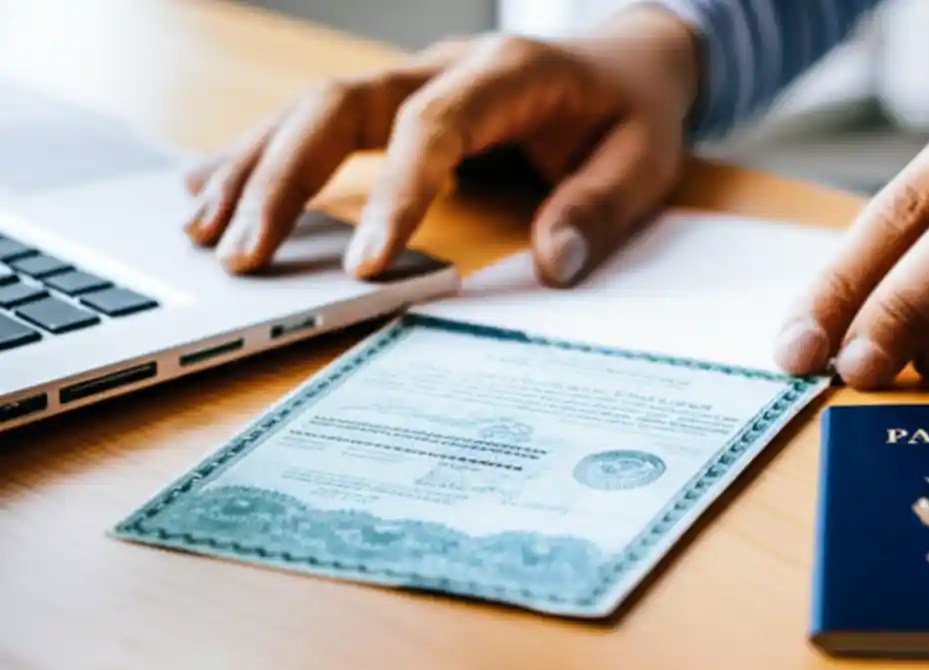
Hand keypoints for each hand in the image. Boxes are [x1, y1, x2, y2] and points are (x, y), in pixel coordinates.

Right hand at [183, 9, 696, 284]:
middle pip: (338, 104)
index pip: (431, 126)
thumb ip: (599, 208)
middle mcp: (443, 66)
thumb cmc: (630, 114)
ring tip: (204, 233)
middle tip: (243, 256)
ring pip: (309, 108)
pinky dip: (261, 157)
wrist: (624, 62)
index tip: (361, 265)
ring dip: (253, 168)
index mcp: (507, 73)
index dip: (392, 193)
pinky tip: (211, 191)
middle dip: (283, 178)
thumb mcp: (643, 161)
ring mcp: (410, 78)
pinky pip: (314, 121)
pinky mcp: (393, 101)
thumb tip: (553, 266)